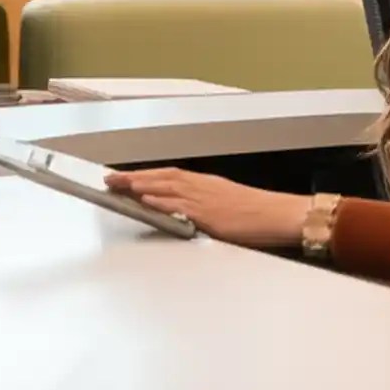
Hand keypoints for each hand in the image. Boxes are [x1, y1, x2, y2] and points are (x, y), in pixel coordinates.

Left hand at [105, 168, 309, 247]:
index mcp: (204, 183)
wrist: (279, 214)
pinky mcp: (209, 214)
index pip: (167, 174)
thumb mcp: (225, 201)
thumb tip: (182, 208)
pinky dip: (161, 202)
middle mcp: (200, 187)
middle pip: (161, 177)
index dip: (144, 175)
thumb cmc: (257, 211)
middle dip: (133, 178)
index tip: (123, 176)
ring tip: (118, 186)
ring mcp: (203, 199)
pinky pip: (180, 206)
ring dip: (140, 186)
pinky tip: (145, 202)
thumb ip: (201, 203)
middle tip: (109, 179)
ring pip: (166, 188)